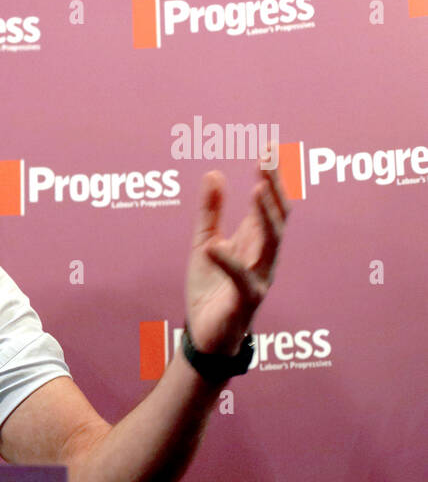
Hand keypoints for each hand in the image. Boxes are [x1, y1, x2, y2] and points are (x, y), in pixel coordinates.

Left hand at [185, 149, 289, 354]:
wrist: (206, 335)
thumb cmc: (210, 290)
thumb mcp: (204, 244)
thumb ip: (210, 212)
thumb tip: (213, 172)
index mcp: (255, 241)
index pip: (267, 202)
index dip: (270, 175)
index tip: (268, 146)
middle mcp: (264, 256)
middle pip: (276, 216)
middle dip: (274, 186)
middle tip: (267, 158)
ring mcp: (259, 277)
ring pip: (271, 242)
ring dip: (265, 215)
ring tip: (256, 189)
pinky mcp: (246, 300)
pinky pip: (240, 278)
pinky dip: (227, 261)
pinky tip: (215, 246)